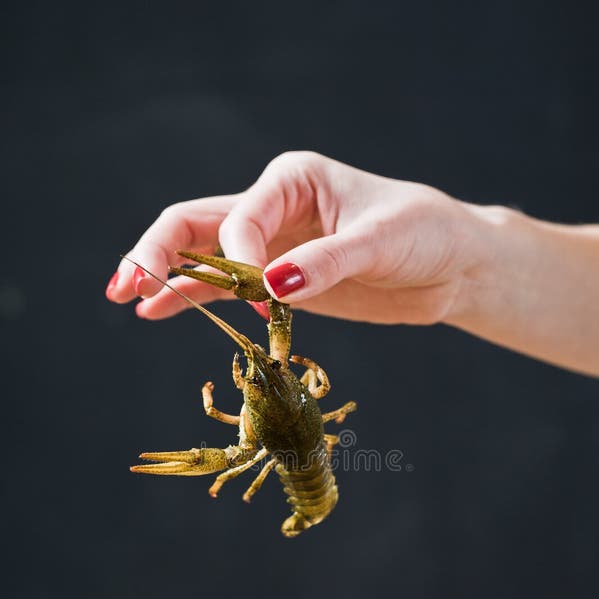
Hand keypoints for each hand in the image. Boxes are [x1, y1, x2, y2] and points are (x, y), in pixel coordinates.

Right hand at [106, 152, 491, 324]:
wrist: (450, 266)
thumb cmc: (424, 235)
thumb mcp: (380, 243)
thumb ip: (325, 263)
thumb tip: (266, 287)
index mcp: (292, 180)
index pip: (240, 215)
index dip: (236, 256)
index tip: (261, 293)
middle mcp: (272, 208)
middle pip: (195, 224)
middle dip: (158, 252)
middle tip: (130, 285)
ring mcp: (270, 247)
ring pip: (199, 256)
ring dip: (162, 275)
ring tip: (125, 297)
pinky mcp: (276, 283)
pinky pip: (221, 288)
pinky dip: (189, 298)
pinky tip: (156, 312)